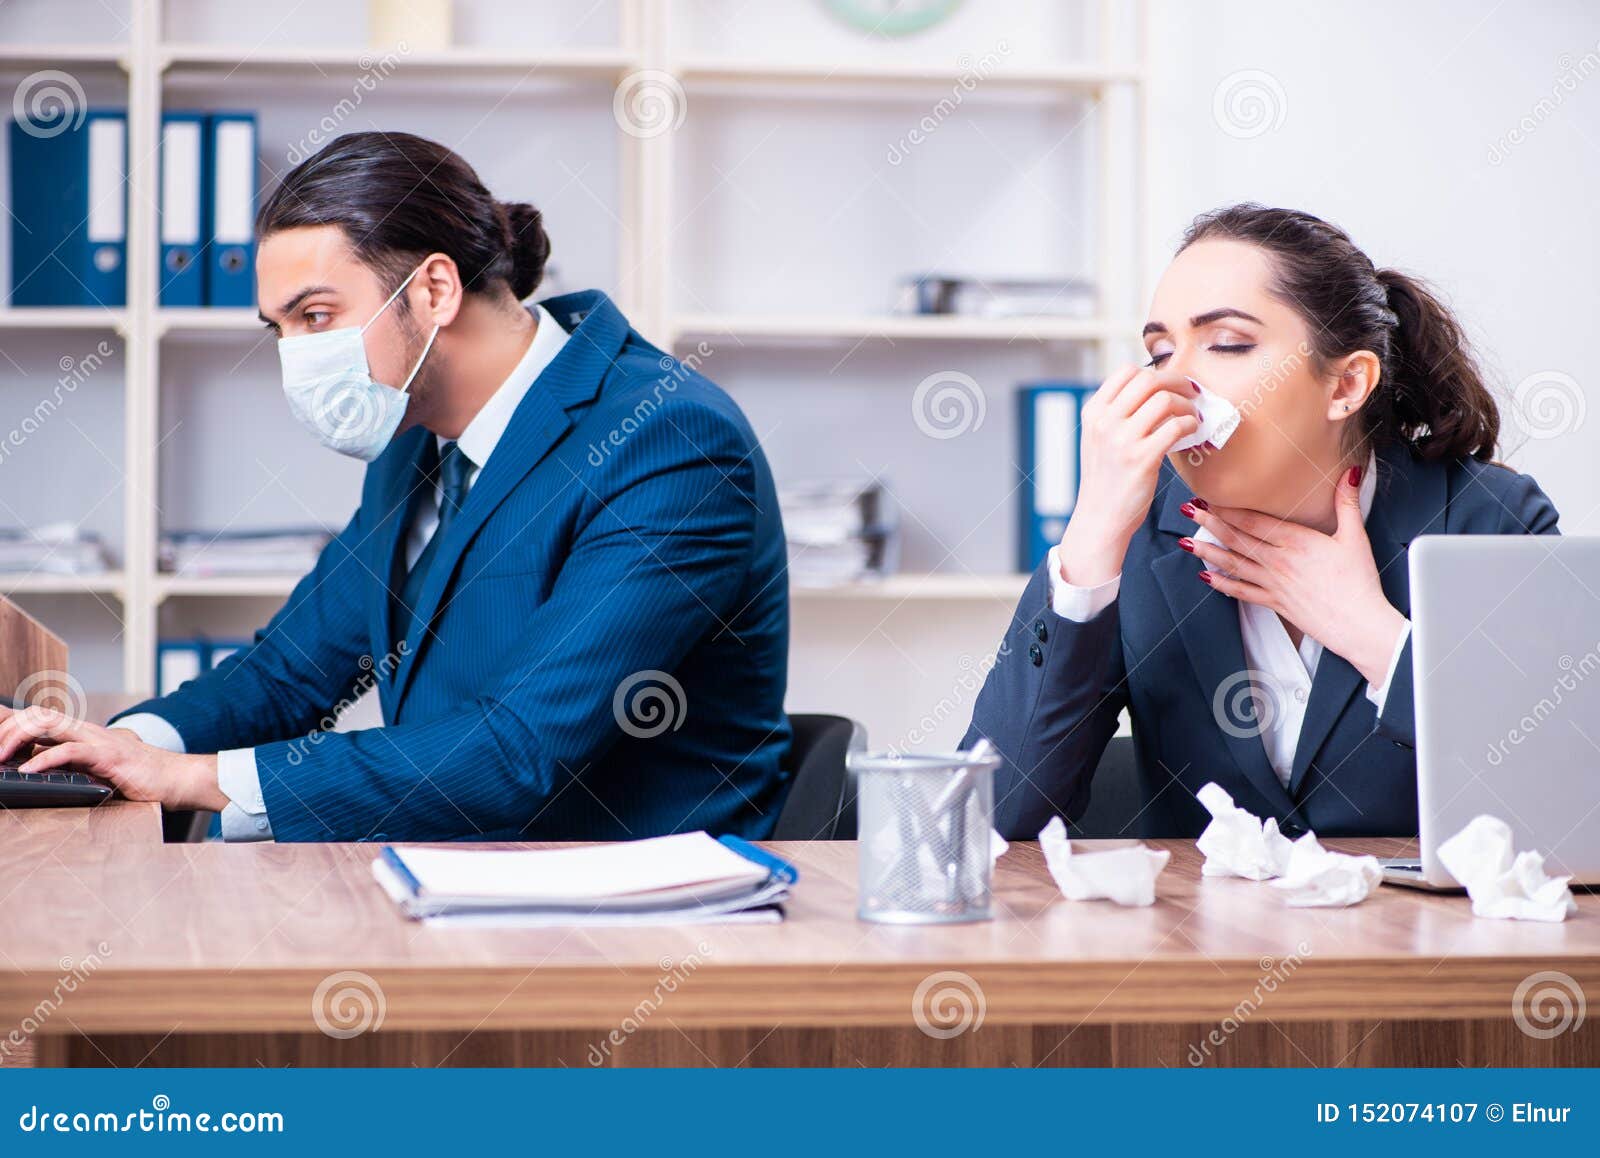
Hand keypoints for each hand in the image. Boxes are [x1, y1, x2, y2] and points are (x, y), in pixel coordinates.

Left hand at [0, 707, 226, 811]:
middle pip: (36, 714)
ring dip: (17, 738)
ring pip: (48, 724)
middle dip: (6, 729)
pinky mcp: (109, 756)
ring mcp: (98, 740)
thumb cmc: (140, 778)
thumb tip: (35, 768)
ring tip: (0, 757)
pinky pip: (71, 751)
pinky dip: (45, 759)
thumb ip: (72, 763)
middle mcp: (87, 731)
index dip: (9, 723)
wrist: (178, 779)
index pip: (37, 717)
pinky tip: (29, 771)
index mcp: (82, 733)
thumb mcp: (97, 768)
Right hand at [1058, 365, 1199, 584]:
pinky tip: (1192, 431)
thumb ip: (1116, 414)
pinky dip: (1190, 424)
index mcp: (1092, 412)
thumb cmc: (1105, 480)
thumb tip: (1155, 390)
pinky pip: (1176, 426)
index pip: (1126, 372)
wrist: (1100, 518)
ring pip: (1165, 400)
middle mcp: (1104, 422)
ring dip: (1187, 404)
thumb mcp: (1098, 439)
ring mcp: (1122, 440)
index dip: (1155, 372)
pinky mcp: (1142, 458)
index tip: (1170, 383)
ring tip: (1193, 416)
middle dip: (1178, 382)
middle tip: (1191, 392)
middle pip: (1149, 380)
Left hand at [1180, 466, 1408, 686]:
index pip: (1253, 521)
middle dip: (1210, 523)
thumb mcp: (1355, 538)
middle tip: (1189, 510)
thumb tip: (1350, 472)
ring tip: (1186, 542)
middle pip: (1237, 539)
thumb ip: (1347, 503)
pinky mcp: (1274, 603)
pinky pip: (1242, 592)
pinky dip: (1222, 584)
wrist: (1360, 624)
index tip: (1210, 497)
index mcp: (1297, 541)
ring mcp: (1274, 584)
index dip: (1228, 509)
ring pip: (1233, 564)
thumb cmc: (1359, 582)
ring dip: (1207, 552)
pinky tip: (1206, 576)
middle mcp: (1279, 562)